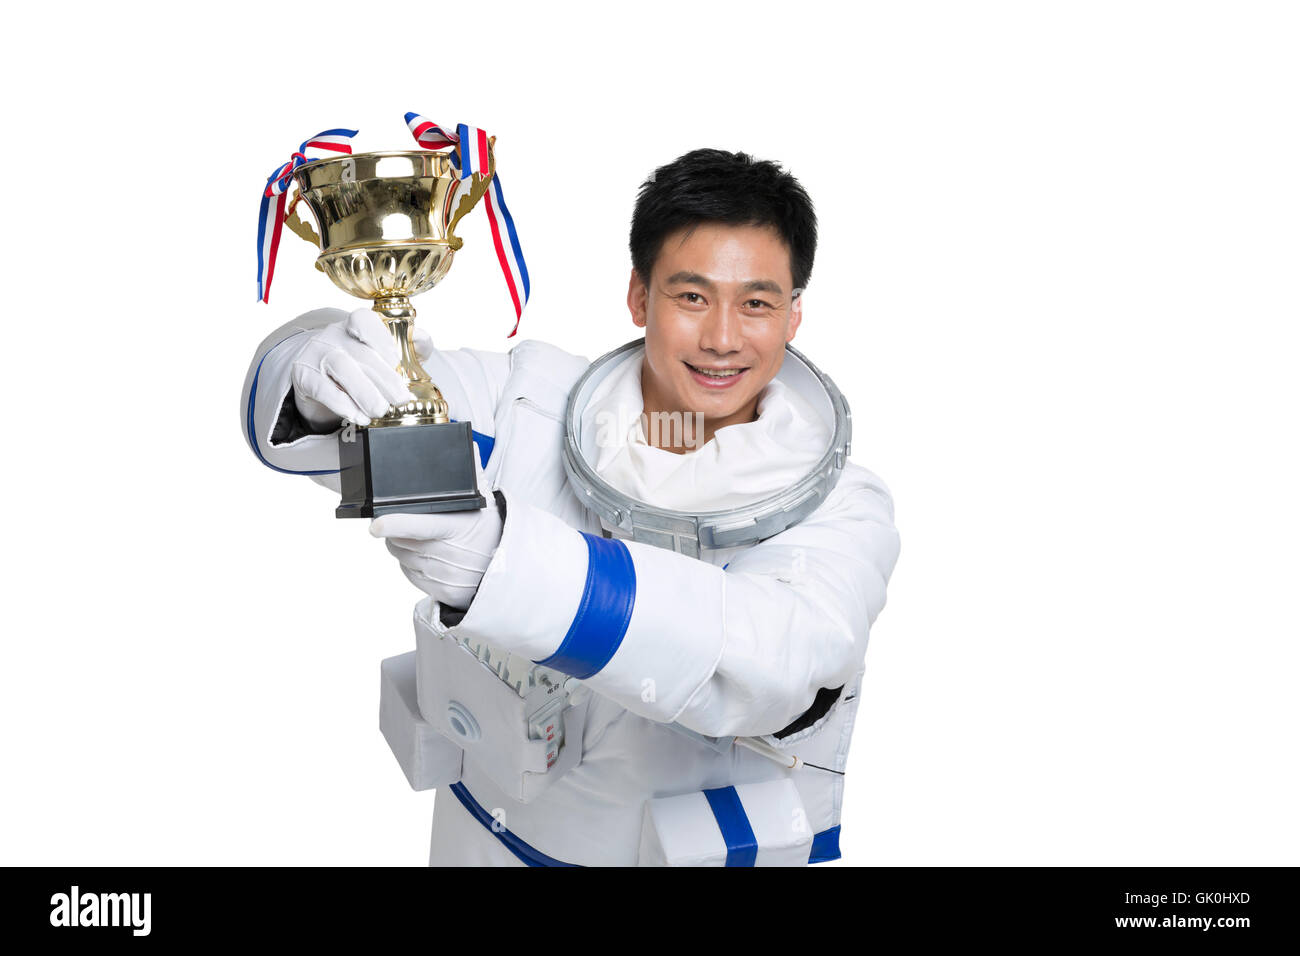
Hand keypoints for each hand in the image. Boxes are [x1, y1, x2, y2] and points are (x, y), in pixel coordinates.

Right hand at [291, 308, 435, 428]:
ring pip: (342, 368)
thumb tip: (421, 340)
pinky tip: (360, 417)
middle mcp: (333, 335)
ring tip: (381, 410)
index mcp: (354, 325)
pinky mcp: (304, 376)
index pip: (363, 320)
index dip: (381, 338)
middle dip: (384, 378)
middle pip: (360, 353)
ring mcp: (316, 354)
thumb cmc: (358, 361)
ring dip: (365, 392)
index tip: (395, 358)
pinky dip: (344, 405)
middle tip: (400, 398)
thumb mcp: (384, 350)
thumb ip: (409, 344)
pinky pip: (323, 389)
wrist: (317, 375)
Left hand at [369, 459, 502, 608]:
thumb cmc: (492, 530)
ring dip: (402, 545)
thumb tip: (468, 444)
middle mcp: (447, 555)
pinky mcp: (439, 591)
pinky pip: (409, 573)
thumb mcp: (485, 501)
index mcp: (455, 529)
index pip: (418, 525)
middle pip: (400, 540)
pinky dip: (412, 563)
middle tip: (411, 521)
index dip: (394, 524)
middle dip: (396, 529)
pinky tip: (429, 555)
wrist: (508, 567)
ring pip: (401, 556)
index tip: (375, 525)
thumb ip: (472, 473)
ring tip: (424, 538)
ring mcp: (442, 575)